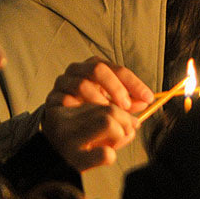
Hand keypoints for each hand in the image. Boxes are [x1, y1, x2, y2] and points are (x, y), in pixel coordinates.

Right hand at [41, 57, 152, 171]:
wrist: (60, 129)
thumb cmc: (88, 114)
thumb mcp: (111, 107)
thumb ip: (127, 104)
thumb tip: (145, 102)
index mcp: (94, 69)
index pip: (116, 69)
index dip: (133, 83)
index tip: (147, 98)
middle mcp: (77, 71)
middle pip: (97, 69)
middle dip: (115, 87)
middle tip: (125, 106)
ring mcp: (63, 83)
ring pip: (82, 84)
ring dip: (99, 101)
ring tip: (107, 115)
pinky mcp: (52, 99)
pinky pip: (67, 101)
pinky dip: (81, 110)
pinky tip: (89, 120)